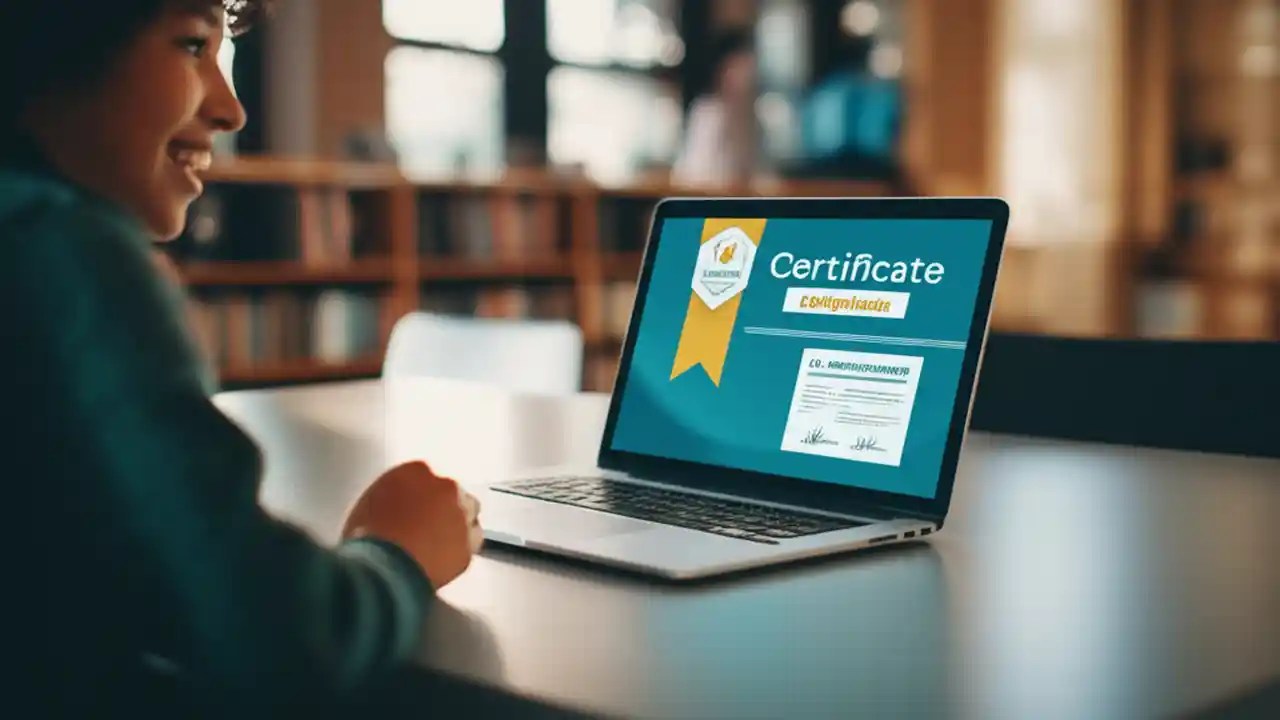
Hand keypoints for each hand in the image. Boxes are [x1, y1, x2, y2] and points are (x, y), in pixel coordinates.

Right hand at [342, 461, 481, 588]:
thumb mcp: (368, 506)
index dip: (420, 495)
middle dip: (443, 508)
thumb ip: (390, 498)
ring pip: (469, 517)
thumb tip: (394, 510)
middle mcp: (444, 487)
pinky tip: (441, 561)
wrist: (383, 567)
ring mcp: (461, 515)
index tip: (415, 507)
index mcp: (415, 470)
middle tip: (427, 527)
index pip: (425, 477)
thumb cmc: (367, 539)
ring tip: (436, 546)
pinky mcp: (470, 543)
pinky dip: (458, 552)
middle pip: (453, 494)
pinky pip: (469, 545)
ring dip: (456, 527)